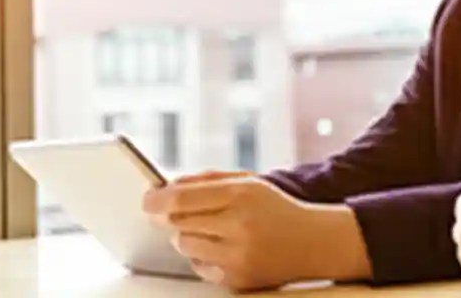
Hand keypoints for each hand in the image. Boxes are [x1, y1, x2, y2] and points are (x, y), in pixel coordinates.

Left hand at [141, 175, 370, 291]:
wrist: (314, 242)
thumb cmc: (275, 208)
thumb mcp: (248, 182)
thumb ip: (206, 180)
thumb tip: (165, 188)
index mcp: (242, 194)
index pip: (182, 199)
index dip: (157, 200)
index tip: (146, 199)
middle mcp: (240, 225)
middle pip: (178, 223)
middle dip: (167, 217)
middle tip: (165, 212)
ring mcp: (239, 256)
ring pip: (184, 245)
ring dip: (185, 236)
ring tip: (206, 228)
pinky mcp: (238, 279)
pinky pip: (198, 266)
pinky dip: (200, 255)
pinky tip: (219, 246)